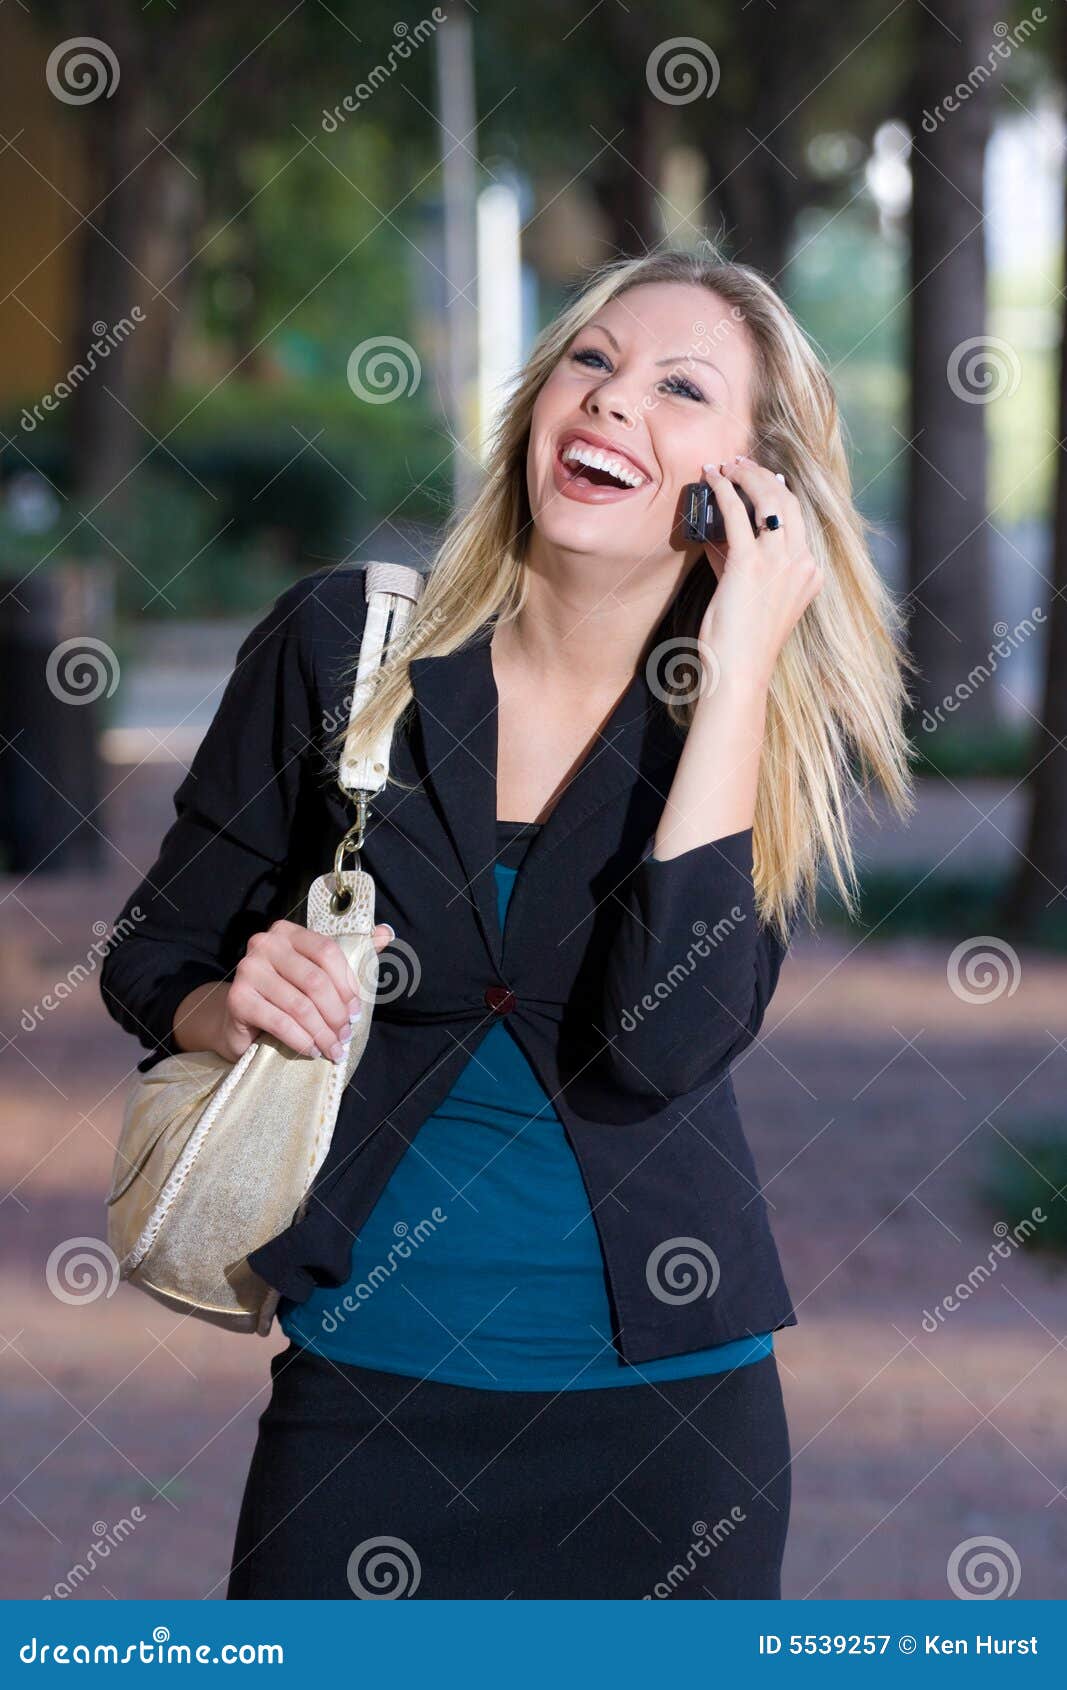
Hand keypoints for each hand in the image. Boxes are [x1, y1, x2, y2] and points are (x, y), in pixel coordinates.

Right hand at [214, 918, 395, 1063]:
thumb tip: (387, 932)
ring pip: (300, 1005)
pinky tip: (312, 1050)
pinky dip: (301, 1040)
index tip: (356, 1012)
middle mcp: (265, 944)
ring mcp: (248, 970)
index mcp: (288, 932)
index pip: (327, 951)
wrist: (241, 1018)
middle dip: (336, 1014)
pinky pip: (280, 1022)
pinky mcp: (238, 999)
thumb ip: (354, 951)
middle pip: (315, 981)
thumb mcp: (319, 972)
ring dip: (322, 1033)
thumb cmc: (287, 993)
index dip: (346, 984)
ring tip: (333, 1049)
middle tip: (345, 1036)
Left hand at [696, 456, 822, 691]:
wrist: (739, 671)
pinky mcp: (749, 564)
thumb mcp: (753, 598)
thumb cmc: (741, 644)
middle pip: (788, 502)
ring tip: (726, 465)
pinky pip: (735, 514)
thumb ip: (741, 565)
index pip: (797, 520)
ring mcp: (779, 562)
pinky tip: (712, 478)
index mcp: (810, 574)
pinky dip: (723, 490)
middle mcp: (801, 563)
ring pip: (768, 499)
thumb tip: (717, 537)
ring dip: (746, 476)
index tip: (760, 480)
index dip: (778, 493)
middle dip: (764, 477)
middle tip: (741, 464)